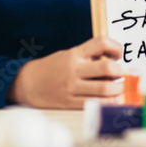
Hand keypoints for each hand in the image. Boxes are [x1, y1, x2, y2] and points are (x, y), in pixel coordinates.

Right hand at [9, 36, 124, 108]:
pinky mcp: (69, 102)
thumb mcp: (67, 55)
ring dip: (118, 89)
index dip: (116, 47)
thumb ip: (88, 57)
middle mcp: (74, 69)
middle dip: (121, 72)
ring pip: (105, 88)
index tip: (119, 55)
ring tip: (118, 88)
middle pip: (107, 68)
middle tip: (121, 75)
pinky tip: (112, 100)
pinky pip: (95, 103)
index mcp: (74, 54)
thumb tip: (114, 63)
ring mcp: (71, 87)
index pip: (101, 43)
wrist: (25, 84)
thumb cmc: (51, 68)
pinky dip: (109, 102)